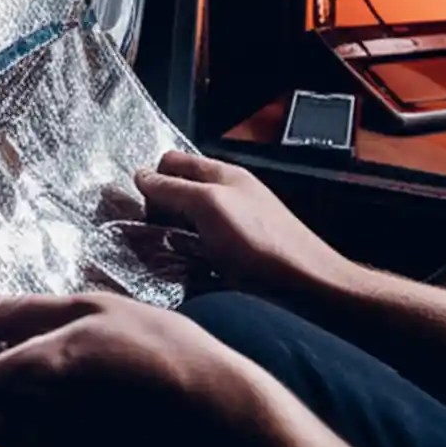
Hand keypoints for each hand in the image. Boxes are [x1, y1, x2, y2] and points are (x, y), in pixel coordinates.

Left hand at [0, 292, 247, 446]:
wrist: (217, 411)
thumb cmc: (160, 350)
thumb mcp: (97, 309)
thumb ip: (28, 311)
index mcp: (31, 372)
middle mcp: (31, 422)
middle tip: (17, 379)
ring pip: (3, 445)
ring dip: (14, 425)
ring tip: (60, 400)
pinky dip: (45, 444)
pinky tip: (82, 422)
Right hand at [135, 151, 357, 295]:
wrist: (304, 284)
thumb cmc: (261, 243)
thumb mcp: (209, 205)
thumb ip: (173, 188)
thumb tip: (141, 177)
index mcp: (221, 174)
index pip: (170, 162)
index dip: (152, 182)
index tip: (146, 211)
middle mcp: (226, 194)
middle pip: (177, 191)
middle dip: (159, 209)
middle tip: (156, 234)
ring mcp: (233, 223)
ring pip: (187, 220)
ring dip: (172, 234)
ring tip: (172, 253)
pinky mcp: (237, 251)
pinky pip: (201, 244)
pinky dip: (189, 253)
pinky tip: (191, 268)